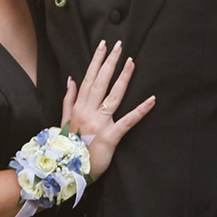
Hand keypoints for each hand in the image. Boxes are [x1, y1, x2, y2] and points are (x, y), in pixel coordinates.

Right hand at [63, 40, 155, 180]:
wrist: (68, 170)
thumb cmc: (69, 145)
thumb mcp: (65, 120)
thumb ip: (69, 99)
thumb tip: (71, 79)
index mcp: (79, 107)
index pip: (89, 78)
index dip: (97, 61)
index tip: (104, 46)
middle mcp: (88, 111)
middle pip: (101, 82)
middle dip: (110, 62)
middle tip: (120, 45)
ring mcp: (100, 123)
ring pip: (113, 96)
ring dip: (123, 78)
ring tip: (132, 62)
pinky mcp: (110, 137)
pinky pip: (127, 121)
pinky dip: (140, 110)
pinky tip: (151, 99)